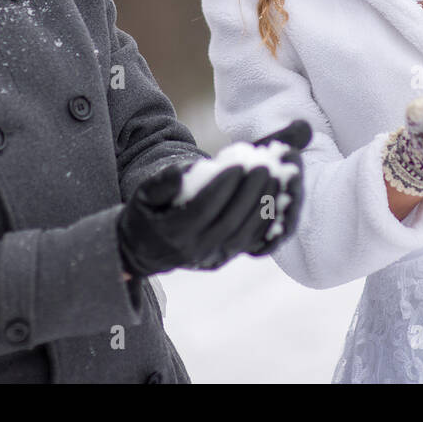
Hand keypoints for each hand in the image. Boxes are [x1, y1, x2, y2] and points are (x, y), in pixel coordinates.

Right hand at [116, 120, 309, 275]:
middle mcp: (194, 250)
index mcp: (171, 233)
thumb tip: (181, 172)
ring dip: (263, 205)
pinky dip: (268, 220)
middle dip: (249, 193)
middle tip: (264, 166)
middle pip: (229, 222)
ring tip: (274, 177)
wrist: (146, 250)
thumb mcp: (144, 195)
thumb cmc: (148, 214)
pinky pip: (252, 242)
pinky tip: (277, 198)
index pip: (202, 208)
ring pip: (245, 234)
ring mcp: (213, 257)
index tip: (239, 163)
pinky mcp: (227, 257)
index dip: (222, 186)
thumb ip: (162, 182)